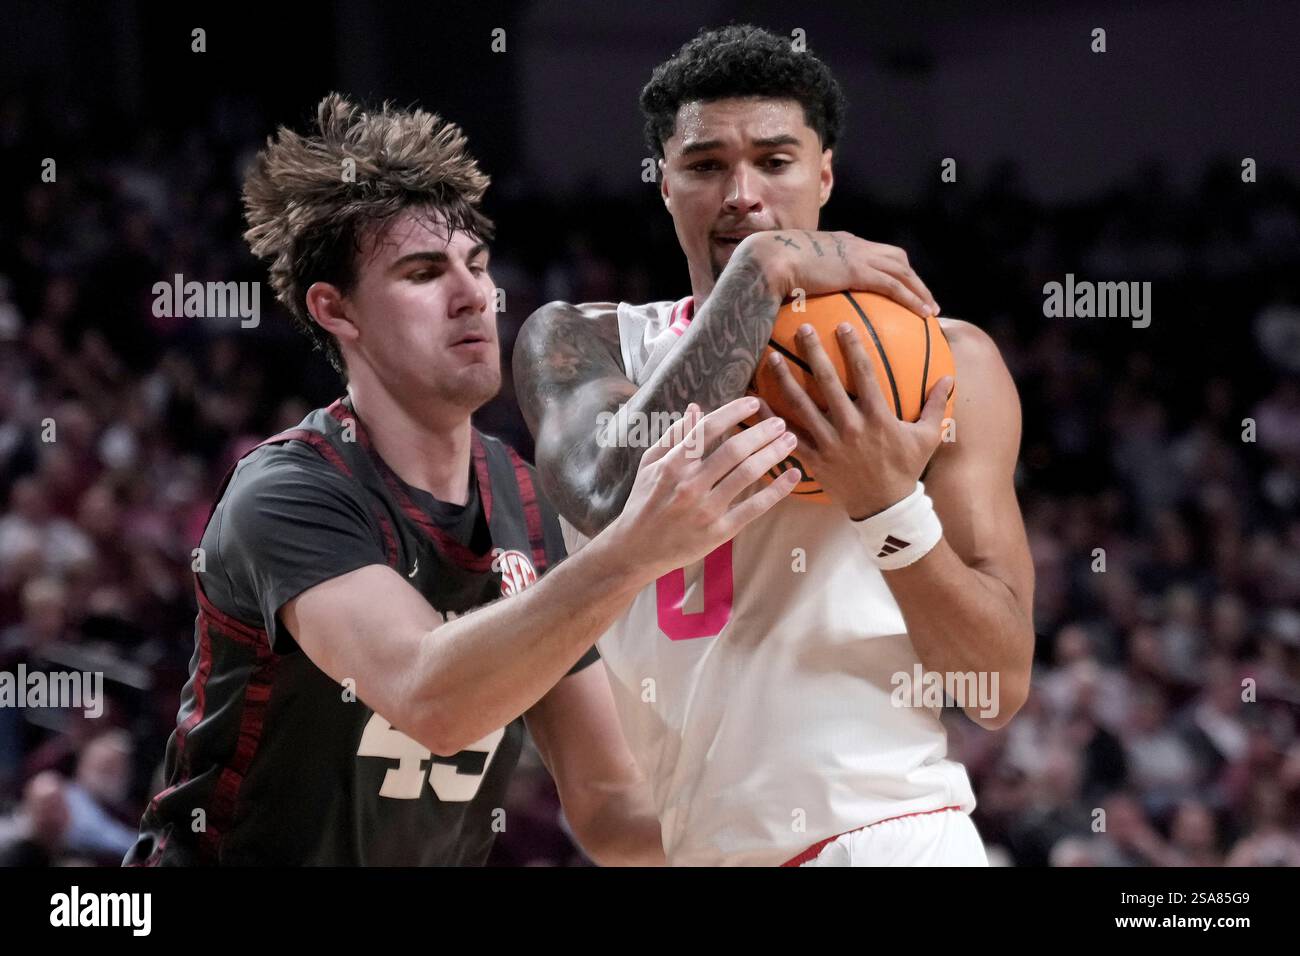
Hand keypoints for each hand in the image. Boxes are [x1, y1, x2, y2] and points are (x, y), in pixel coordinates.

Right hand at [602, 396, 799, 576]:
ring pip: (747, 474)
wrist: (636, 549)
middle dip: (762, 432)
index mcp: (673, 464)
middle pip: (734, 450)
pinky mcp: (719, 532)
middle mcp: (690, 485)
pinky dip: (777, 490)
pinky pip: (754, 508)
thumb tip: (696, 408)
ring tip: (789, 440)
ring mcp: (706, 509)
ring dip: (773, 453)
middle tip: (780, 422)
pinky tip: (794, 475)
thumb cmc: (643, 501)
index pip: (709, 429)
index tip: (753, 402)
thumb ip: (674, 435)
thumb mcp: (650, 463)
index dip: (734, 412)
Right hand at [741, 230, 938, 317]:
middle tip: (923, 297)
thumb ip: (799, 281)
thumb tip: (789, 299)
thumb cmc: (769, 267)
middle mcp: (854, 245)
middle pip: (895, 257)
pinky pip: (895, 285)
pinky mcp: (858, 271)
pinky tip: (924, 314)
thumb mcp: (789, 271)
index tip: (899, 284)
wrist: (768, 258)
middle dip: (912, 277)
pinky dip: (913, 298)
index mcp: (839, 243)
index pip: (873, 252)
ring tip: (930, 309)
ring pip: (902, 270)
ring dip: (920, 289)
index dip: (890, 268)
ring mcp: (858, 256)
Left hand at [766, 321, 952, 518]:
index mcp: (878, 417)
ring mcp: (829, 444)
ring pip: (802, 406)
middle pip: (827, 382)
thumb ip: (936, 405)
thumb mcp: (927, 438)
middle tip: (802, 328)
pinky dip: (771, 420)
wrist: (885, 509)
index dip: (853, 347)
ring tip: (772, 357)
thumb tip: (949, 377)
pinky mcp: (813, 460)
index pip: (863, 373)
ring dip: (785, 379)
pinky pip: (788, 437)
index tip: (843, 325)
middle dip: (814, 352)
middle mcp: (851, 427)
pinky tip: (757, 402)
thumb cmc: (906, 469)